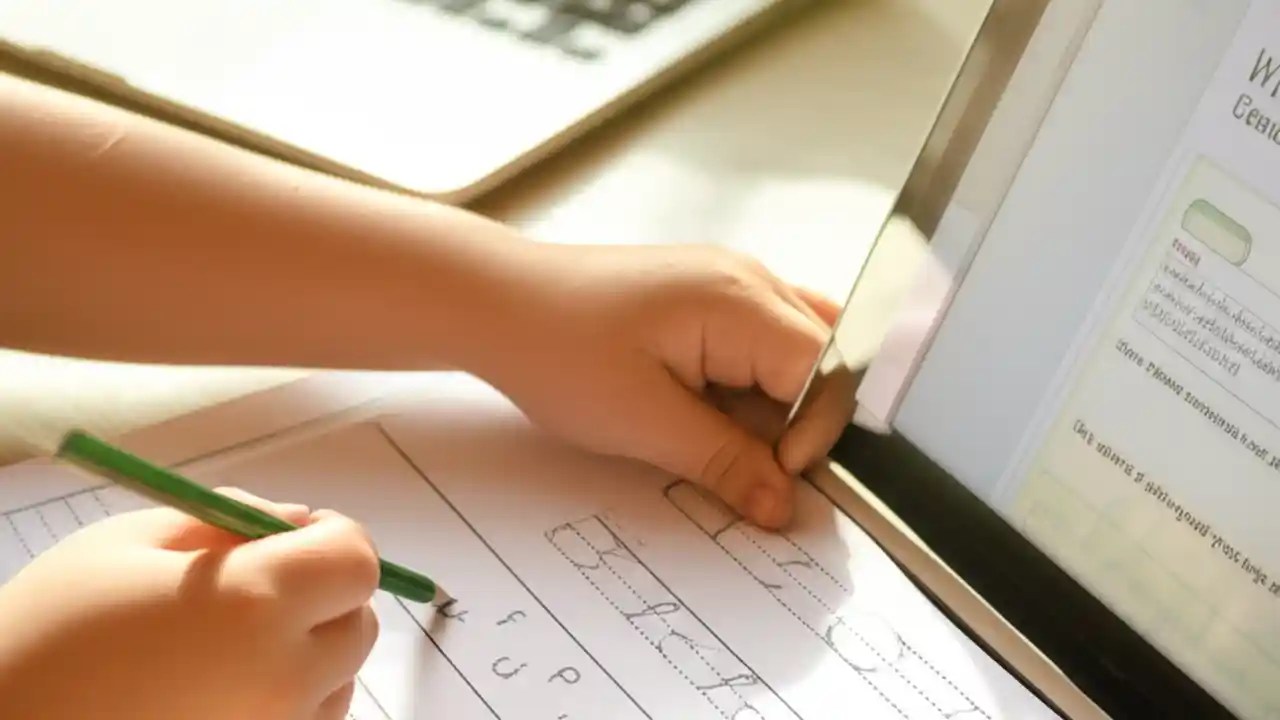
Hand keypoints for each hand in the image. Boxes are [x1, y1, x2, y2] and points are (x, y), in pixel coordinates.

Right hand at [0, 489, 379, 719]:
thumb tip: (295, 521)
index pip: (357, 562)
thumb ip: (227, 519)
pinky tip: (224, 689)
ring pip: (338, 682)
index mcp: (257, 604)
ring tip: (231, 646)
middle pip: (358, 626)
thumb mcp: (127, 542)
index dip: (335, 539)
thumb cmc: (47, 631)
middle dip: (327, 596)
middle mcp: (283, 680)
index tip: (298, 534)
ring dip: (312, 653)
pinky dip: (289, 701)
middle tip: (262, 586)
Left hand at [489, 243, 840, 529]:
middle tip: (755, 466)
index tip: (773, 477)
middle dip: (801, 421)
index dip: (814, 433)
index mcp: (741, 300)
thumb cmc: (559, 351)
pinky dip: (753, 385)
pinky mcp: (707, 298)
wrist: (495, 303)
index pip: (828, 370)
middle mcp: (748, 280)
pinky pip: (759, 343)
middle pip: (822, 358)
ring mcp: (728, 283)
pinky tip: (716, 412)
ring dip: (778, 404)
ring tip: (729, 438)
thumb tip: (784, 505)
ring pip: (794, 352)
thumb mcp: (645, 423)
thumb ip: (725, 463)